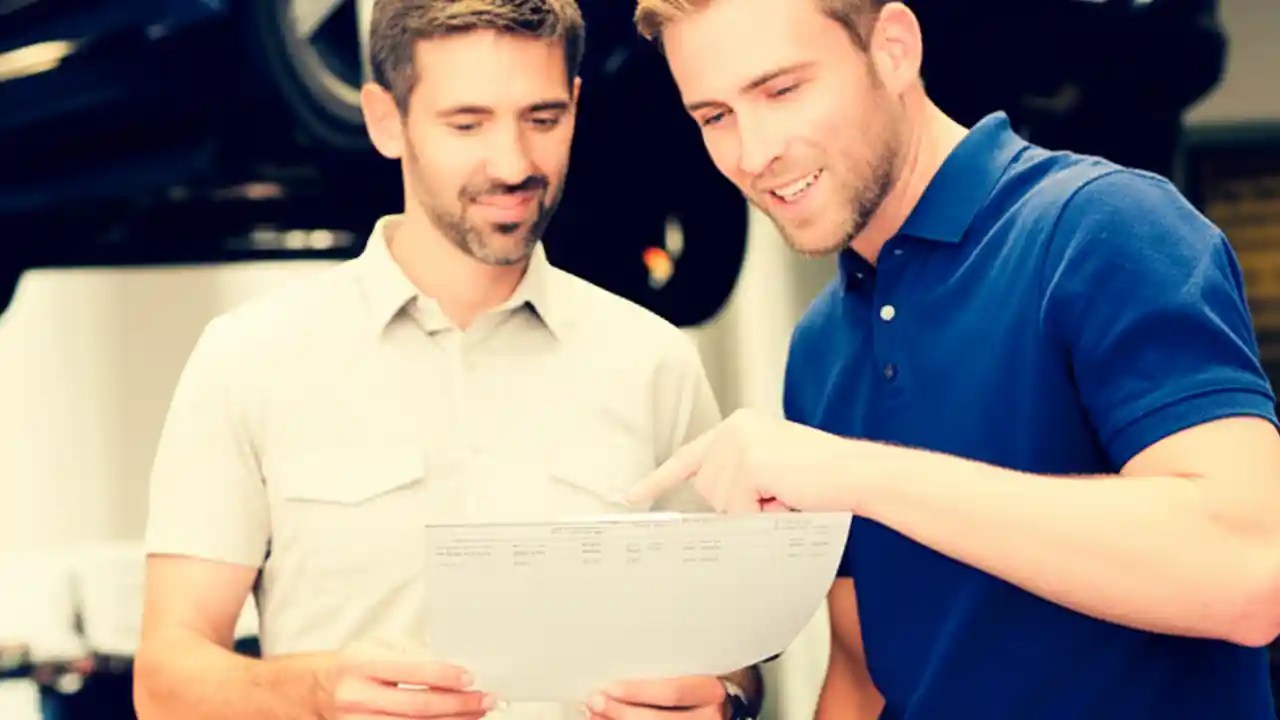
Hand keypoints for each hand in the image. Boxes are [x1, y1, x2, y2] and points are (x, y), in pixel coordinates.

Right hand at [317, 644, 492, 719]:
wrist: (316, 690)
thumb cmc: (353, 666)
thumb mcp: (375, 647)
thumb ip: (409, 655)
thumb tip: (452, 668)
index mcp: (361, 664)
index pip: (409, 670)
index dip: (443, 675)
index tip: (469, 678)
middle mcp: (357, 697)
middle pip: (417, 706)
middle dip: (457, 704)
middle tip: (484, 700)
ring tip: (476, 714)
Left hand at [587, 676, 725, 719]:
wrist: (731, 705)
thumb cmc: (706, 683)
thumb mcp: (696, 669)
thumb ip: (669, 671)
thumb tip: (621, 671)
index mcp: (711, 691)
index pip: (672, 692)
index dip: (637, 692)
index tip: (609, 687)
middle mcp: (709, 717)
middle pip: (659, 719)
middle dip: (621, 712)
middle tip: (595, 701)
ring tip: (594, 716)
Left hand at [626, 408, 873, 512]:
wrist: (857, 474)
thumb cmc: (824, 478)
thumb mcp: (774, 469)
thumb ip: (740, 478)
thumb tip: (715, 509)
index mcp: (739, 426)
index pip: (691, 456)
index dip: (659, 480)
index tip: (631, 496)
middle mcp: (734, 427)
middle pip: (707, 489)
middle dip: (739, 504)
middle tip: (779, 494)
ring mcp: (739, 443)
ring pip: (722, 503)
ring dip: (754, 509)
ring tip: (786, 493)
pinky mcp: (748, 461)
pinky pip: (739, 509)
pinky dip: (763, 512)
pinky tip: (786, 496)